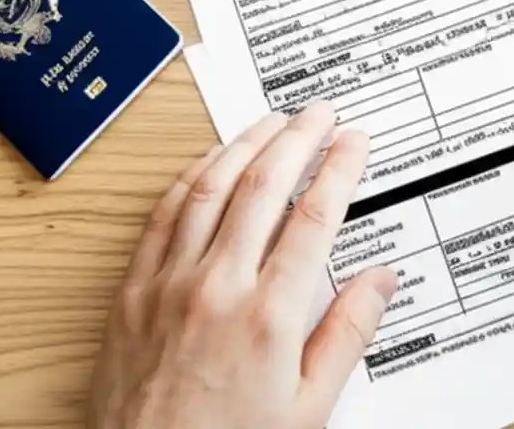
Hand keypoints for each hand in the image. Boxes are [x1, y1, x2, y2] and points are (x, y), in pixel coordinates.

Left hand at [89, 102, 395, 428]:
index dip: (339, 168)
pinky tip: (207, 161)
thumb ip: (347, 336)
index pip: (314, 217)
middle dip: (298, 138)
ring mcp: (170, 284)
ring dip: (244, 144)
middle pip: (263, 186)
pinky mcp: (133, 292)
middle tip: (320, 114)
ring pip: (210, 188)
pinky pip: (162, 216)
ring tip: (271, 121)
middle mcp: (218, 287)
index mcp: (270, 316)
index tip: (354, 142)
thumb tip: (380, 281)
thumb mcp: (309, 407)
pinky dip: (189, 178)